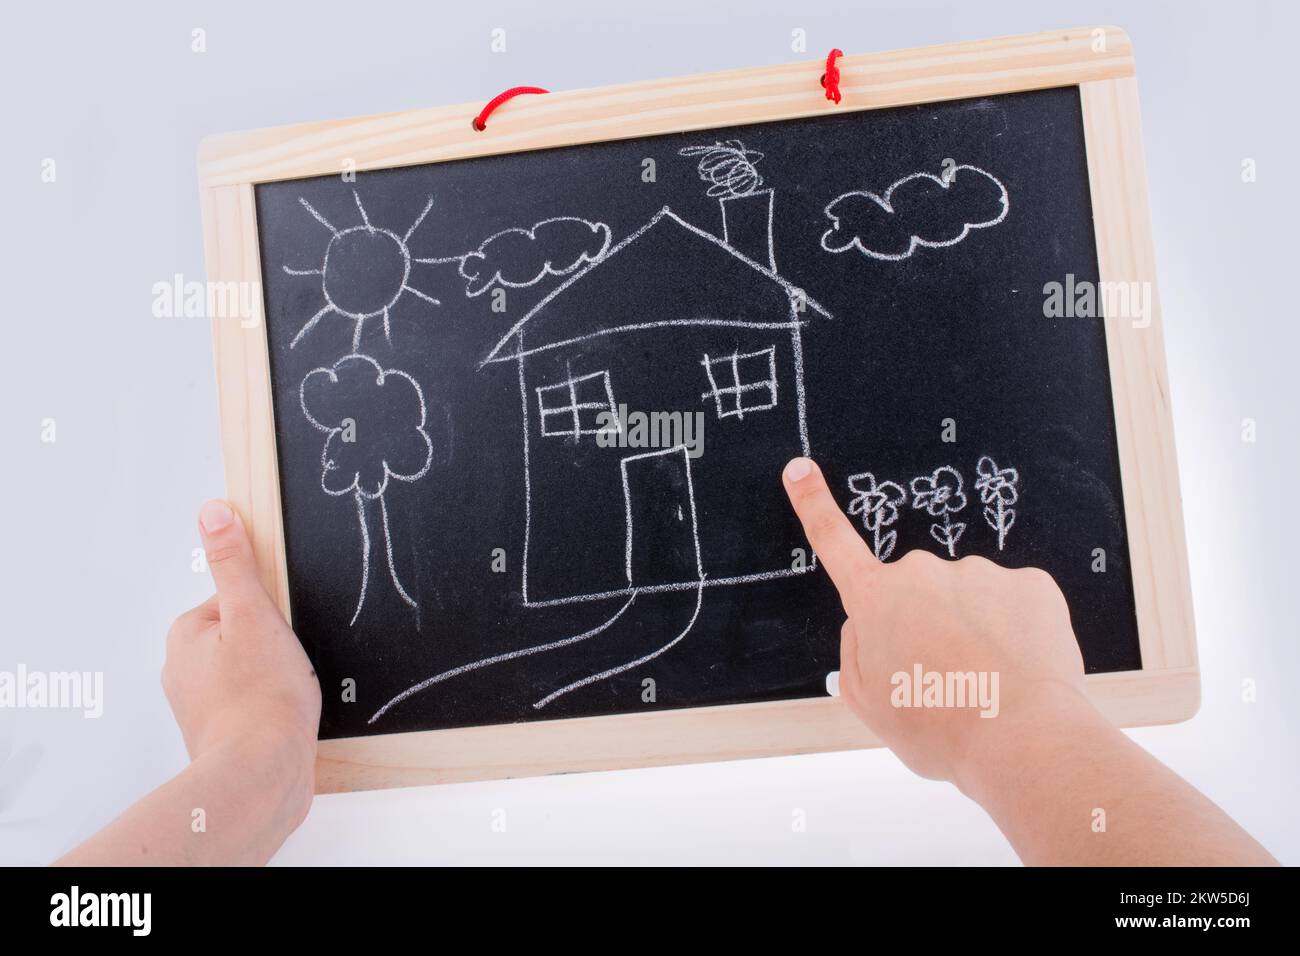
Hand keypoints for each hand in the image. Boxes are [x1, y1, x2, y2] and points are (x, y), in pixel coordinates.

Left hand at [163, 501, 320, 807]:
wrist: (262, 775)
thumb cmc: (261, 701)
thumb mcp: (255, 614)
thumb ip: (236, 563)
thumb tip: (214, 512)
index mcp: (185, 635)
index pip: (237, 599)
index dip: (270, 611)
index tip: (282, 631)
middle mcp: (183, 670)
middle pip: (244, 634)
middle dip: (273, 646)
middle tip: (288, 665)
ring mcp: (201, 705)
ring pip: (251, 670)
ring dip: (276, 677)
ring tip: (289, 693)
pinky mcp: (223, 733)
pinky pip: (255, 704)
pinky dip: (274, 706)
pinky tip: (287, 714)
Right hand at [782, 457, 1088, 784]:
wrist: (1021, 739)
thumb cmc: (941, 728)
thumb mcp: (869, 704)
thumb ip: (855, 652)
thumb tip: (868, 626)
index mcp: (876, 601)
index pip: (834, 542)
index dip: (813, 503)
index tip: (800, 469)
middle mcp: (923, 572)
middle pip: (916, 593)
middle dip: (926, 624)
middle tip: (943, 680)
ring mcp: (979, 572)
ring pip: (969, 600)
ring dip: (975, 632)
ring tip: (985, 684)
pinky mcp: (1030, 583)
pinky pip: (1014, 604)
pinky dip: (1015, 633)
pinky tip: (1017, 669)